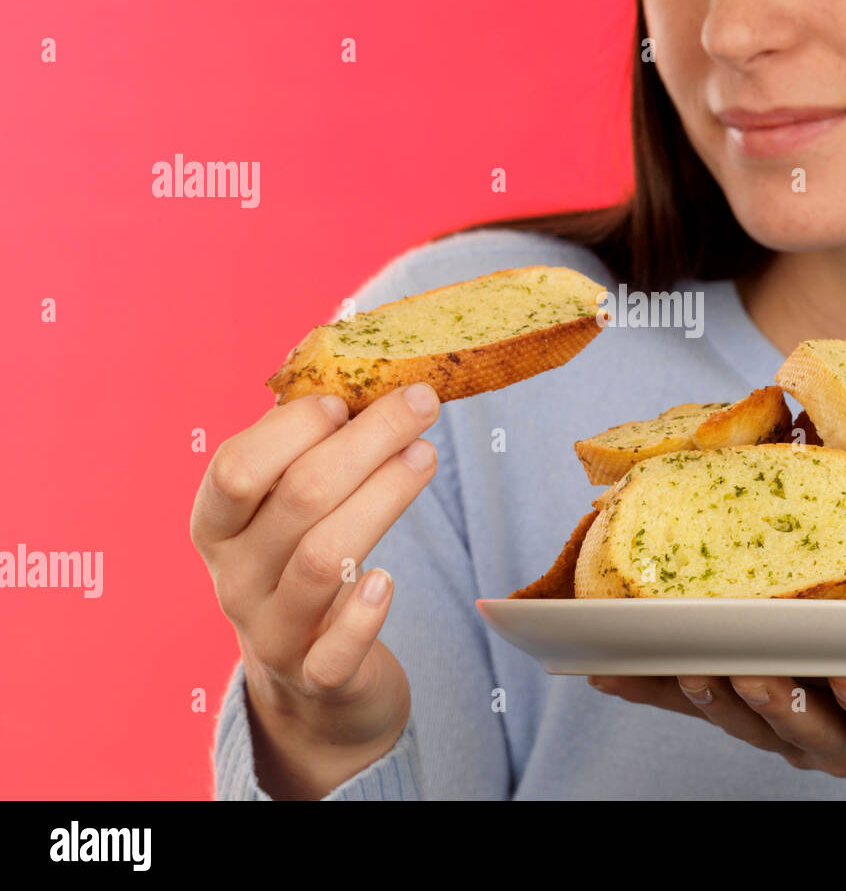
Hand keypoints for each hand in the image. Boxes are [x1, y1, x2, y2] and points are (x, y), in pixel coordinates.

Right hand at [190, 384, 441, 797]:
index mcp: (217, 525)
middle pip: (298, 499)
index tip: (347, 398)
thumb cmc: (305, 561)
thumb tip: (355, 365)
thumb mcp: (288, 506)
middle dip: (367, 442)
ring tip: (426, 457)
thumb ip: (306, 444)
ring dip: (383, 499)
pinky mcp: (316, 678)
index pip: (236, 467)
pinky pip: (334, 650)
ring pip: (324, 560)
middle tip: (421, 403)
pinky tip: (388, 578)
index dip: (293, 427)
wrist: (313, 682)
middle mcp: (235, 579)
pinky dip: (364, 613)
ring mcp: (271, 633)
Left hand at [588, 657, 845, 785]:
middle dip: (775, 706)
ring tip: (678, 665)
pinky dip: (659, 687)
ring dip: (713, 695)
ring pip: (749, 718)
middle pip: (804, 732)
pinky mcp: (765, 698)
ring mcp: (800, 723)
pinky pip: (705, 697)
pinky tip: (612, 669)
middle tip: (747, 673)